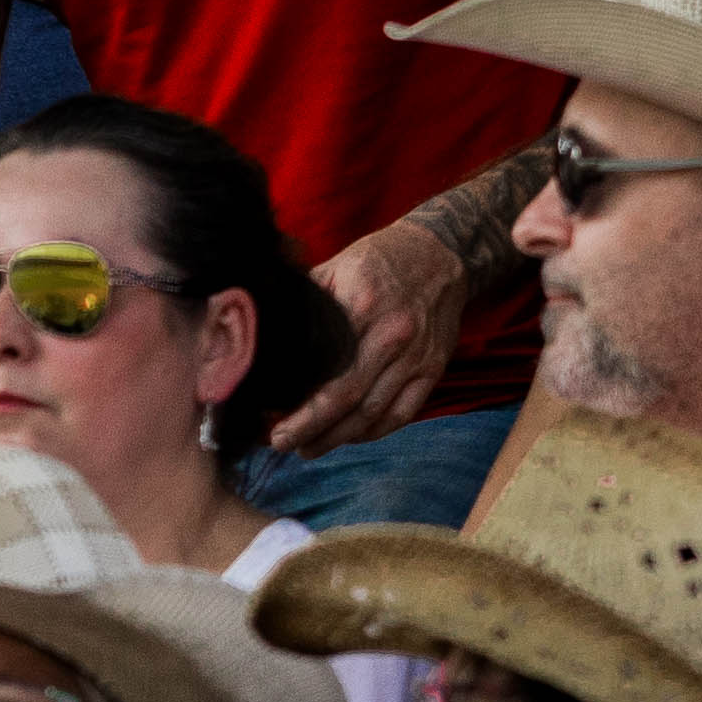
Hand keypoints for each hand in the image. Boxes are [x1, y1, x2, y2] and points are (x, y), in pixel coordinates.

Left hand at [272, 216, 461, 455]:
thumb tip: (260, 338)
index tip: (271, 425)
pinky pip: (404, 412)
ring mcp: (418, 356)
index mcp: (364, 308)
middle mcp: (394, 336)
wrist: (440, 253)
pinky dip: (376, 431)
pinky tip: (350, 437)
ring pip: (377, 413)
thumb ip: (304, 307)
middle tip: (284, 445)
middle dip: (313, 430)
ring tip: (310, 448)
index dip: (300, 407)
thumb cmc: (377, 261)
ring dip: (341, 438)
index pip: (328, 372)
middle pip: (350, 399)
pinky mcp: (434, 367)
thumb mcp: (335, 269)